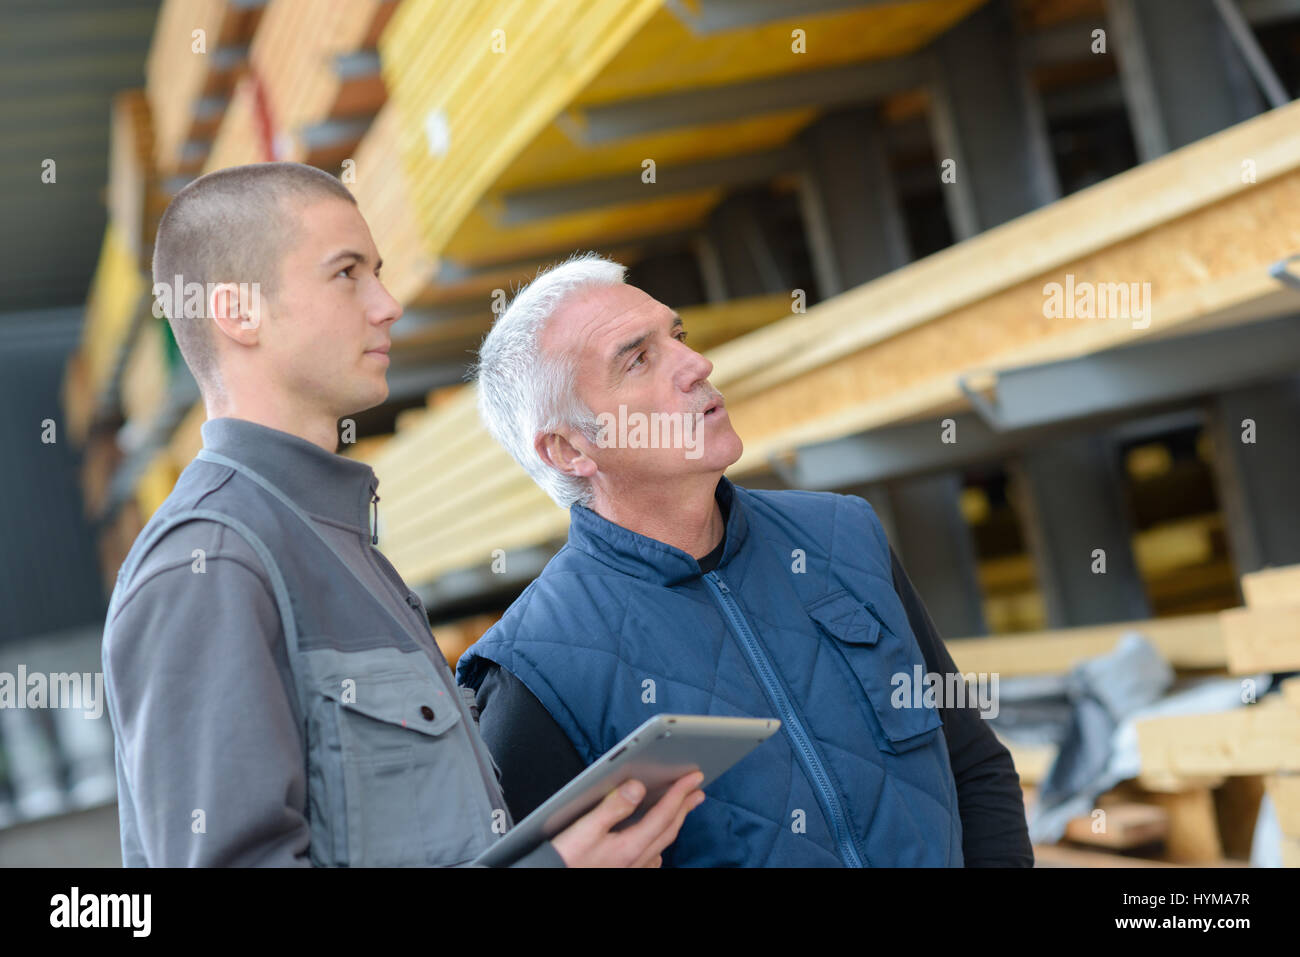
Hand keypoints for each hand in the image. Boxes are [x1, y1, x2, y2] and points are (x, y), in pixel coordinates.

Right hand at [550, 771, 705, 866]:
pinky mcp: (625, 873)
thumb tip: (638, 786)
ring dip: (674, 822)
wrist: (551, 878)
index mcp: (630, 847)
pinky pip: (651, 858)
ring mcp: (633, 870)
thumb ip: (613, 806)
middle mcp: (637, 861)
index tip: (694, 776)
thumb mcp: (585, 829)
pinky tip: (655, 838)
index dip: (680, 793)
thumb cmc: (565, 859)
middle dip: (684, 806)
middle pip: (669, 829)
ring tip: (682, 807)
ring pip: (662, 843)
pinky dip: (659, 841)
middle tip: (697, 788)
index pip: (664, 814)